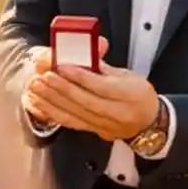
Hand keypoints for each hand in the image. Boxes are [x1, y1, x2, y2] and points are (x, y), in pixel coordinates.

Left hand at [26, 45, 159, 142]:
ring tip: (37, 89)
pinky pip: (72, 123)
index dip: (79, 76)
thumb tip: (83, 56)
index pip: (100, 86)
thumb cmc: (140, 95)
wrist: (150, 123)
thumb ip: (104, 68)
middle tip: (44, 77)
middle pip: (85, 101)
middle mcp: (118, 112)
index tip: (62, 66)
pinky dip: (55, 113)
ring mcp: (106, 125)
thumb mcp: (129, 75)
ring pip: (75, 114)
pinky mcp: (96, 132)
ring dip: (53, 101)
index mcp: (129, 94)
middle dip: (62, 88)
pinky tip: (42, 105)